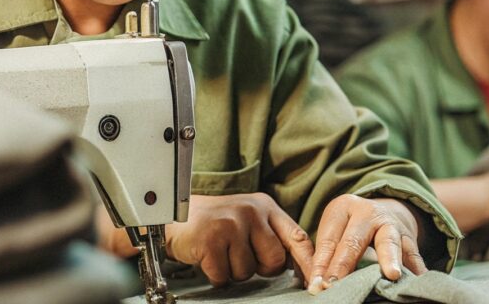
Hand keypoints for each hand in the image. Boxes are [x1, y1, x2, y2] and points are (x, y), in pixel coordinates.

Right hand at [94, 193, 314, 287]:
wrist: (174, 215)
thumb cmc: (217, 223)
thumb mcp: (249, 220)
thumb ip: (273, 236)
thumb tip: (300, 266)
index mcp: (265, 207)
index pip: (298, 237)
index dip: (307, 263)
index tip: (314, 282)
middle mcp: (251, 211)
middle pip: (274, 260)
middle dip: (260, 268)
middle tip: (241, 256)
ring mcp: (230, 224)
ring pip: (248, 271)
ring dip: (233, 270)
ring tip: (221, 252)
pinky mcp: (211, 239)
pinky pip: (224, 275)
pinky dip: (215, 274)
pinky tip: (208, 257)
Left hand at [308, 195, 426, 292]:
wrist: (380, 214)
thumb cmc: (348, 230)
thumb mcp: (333, 232)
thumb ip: (324, 256)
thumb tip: (316, 285)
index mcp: (343, 207)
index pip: (330, 239)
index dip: (323, 264)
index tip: (318, 285)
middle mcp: (368, 212)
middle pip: (354, 240)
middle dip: (345, 264)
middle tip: (337, 284)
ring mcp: (391, 224)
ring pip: (389, 241)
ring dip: (390, 259)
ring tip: (392, 275)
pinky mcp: (409, 239)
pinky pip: (413, 254)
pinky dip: (415, 268)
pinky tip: (416, 279)